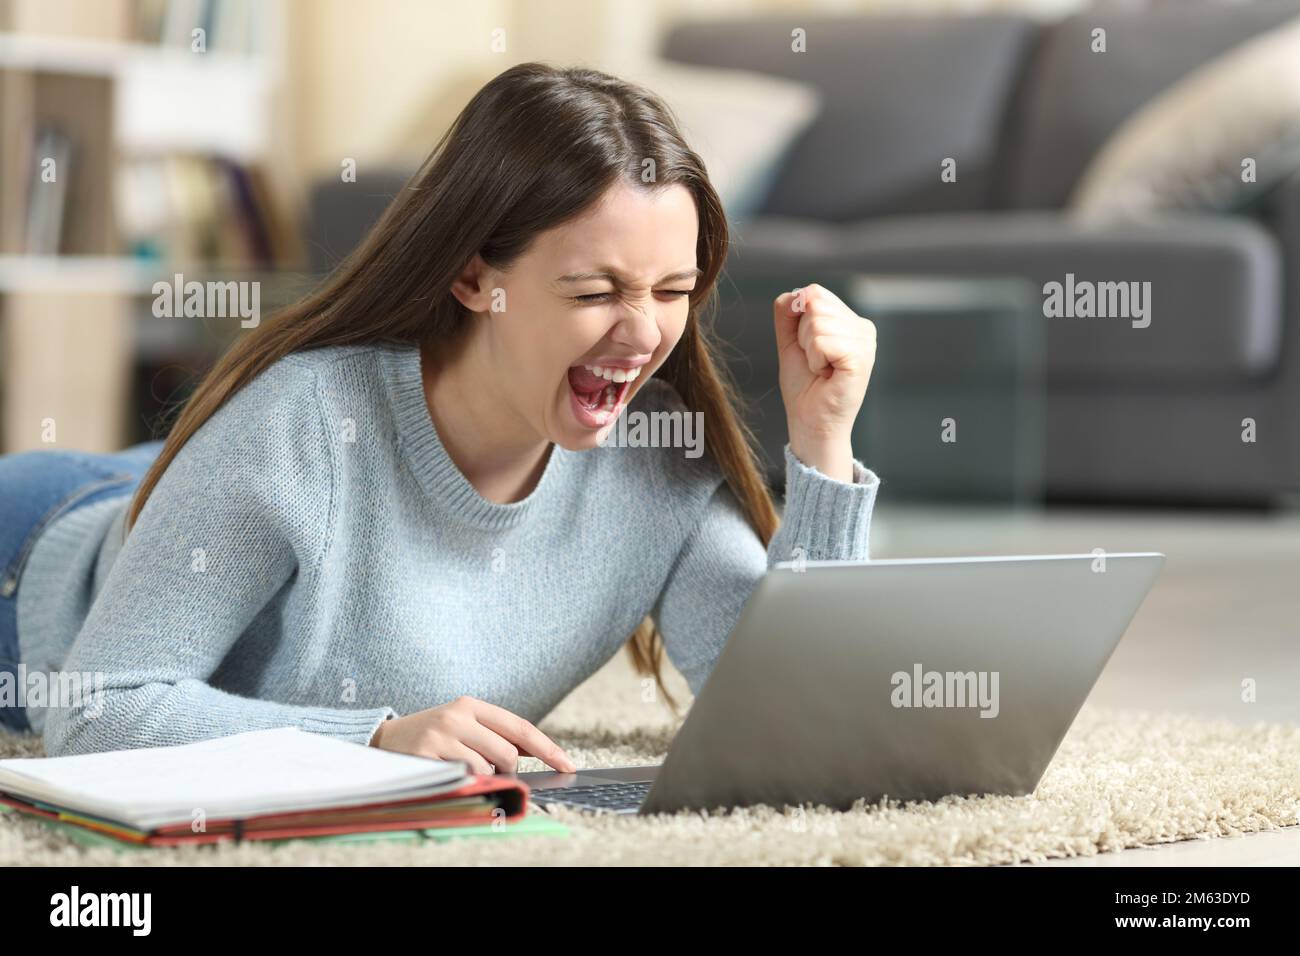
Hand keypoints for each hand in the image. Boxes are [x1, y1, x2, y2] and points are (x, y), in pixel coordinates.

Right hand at [369, 695, 576, 773]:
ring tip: (465, 771)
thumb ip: (496, 735)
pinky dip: (468, 783)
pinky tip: (454, 776)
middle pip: (507, 753)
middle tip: (495, 773)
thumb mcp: (463, 726)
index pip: (520, 727)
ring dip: (485, 778)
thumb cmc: (433, 736)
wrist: (383, 740)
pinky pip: (464, 778)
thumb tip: (536, 753)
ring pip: (487, 768)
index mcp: (470, 706)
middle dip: (509, 770)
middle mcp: (457, 717)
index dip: (548, 748)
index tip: (568, 765)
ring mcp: (440, 737)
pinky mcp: (426, 757)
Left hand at [773, 283, 875, 481]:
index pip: (815, 293)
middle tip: (815, 362)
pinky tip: (827, 375)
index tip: (808, 349)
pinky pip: (822, 341)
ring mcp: (865, 342)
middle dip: (802, 335)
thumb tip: (797, 294)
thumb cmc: (804, 386)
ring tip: (821, 369)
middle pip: (815, 303)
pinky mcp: (861, 357)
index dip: (799, 320)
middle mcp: (863, 328)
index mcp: (850, 321)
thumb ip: (788, 313)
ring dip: (809, 350)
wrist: (810, 422)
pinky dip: (815, 360)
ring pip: (817, 322)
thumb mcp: (790, 341)